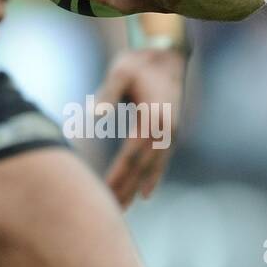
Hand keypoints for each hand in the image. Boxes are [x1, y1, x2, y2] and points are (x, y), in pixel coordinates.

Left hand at [96, 47, 186, 206]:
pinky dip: (153, 179)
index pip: (133, 154)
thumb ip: (107, 94)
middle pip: (144, 167)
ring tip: (122, 209)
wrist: (168, 56)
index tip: (105, 190)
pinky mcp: (172, 133)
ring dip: (138, 188)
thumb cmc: (138, 63)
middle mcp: (166, 130)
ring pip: (154, 168)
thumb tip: (95, 117)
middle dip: (127, 189)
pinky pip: (161, 162)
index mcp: (153, 117)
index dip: (120, 174)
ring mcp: (172, 133)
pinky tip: (145, 194)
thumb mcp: (120, 72)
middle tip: (111, 211)